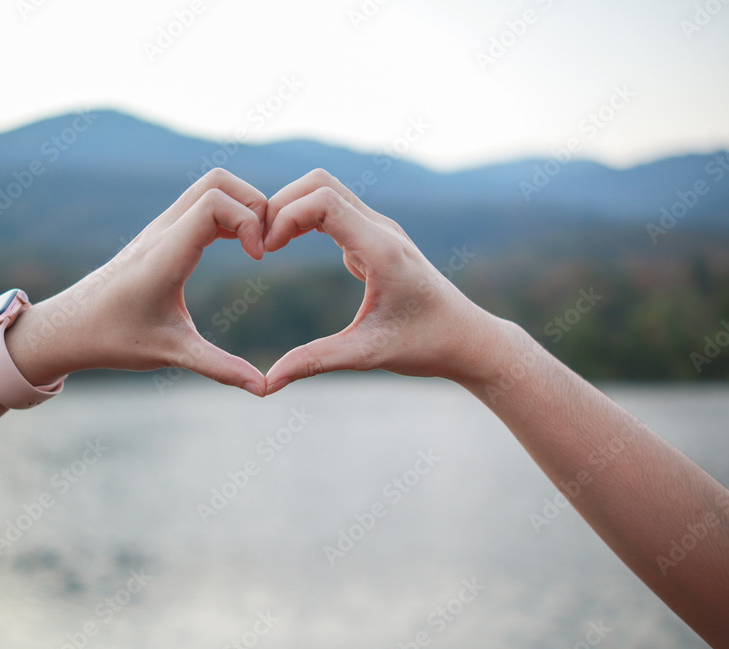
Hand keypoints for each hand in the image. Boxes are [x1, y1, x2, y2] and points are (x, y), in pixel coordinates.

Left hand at [14, 169, 268, 395]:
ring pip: (210, 186)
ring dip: (242, 206)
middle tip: (265, 246)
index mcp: (165, 255)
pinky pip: (202, 202)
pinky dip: (229, 214)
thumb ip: (219, 367)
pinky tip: (240, 247)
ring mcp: (160, 227)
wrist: (68, 327)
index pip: (216, 203)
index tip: (258, 259)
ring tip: (256, 247)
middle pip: (219, 182)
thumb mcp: (171, 354)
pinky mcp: (161, 232)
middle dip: (254, 204)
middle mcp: (162, 231)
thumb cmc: (114, 339)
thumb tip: (262, 389)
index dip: (249, 221)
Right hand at [262, 169, 512, 394]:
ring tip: (270, 244)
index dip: (284, 217)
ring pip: (327, 190)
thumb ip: (315, 362)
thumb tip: (267, 384)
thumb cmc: (425, 345)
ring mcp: (382, 230)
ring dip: (293, 208)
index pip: (322, 202)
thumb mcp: (366, 355)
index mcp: (381, 250)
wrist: (468, 338)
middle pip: (320, 183)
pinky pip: (336, 209)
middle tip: (260, 244)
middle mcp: (382, 230)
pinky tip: (290, 246)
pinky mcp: (378, 238)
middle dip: (281, 205)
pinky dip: (306, 217)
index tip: (265, 251)